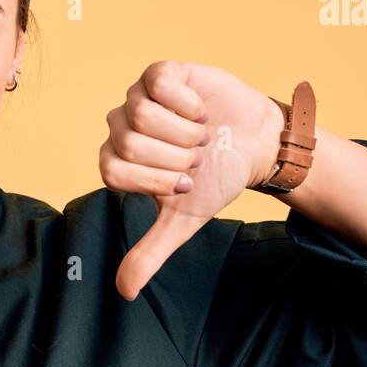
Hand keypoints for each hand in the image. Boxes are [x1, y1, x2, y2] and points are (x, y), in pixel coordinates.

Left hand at [100, 60, 284, 299]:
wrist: (254, 146)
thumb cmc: (214, 180)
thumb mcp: (183, 220)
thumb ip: (150, 251)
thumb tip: (124, 293)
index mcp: (118, 161)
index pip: (113, 171)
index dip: (152, 180)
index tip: (184, 184)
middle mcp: (121, 127)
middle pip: (128, 143)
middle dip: (173, 157)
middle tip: (196, 159)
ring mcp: (139, 97)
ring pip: (142, 113)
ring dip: (182, 132)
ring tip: (202, 137)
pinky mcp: (162, 73)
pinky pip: (158, 82)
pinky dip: (186, 103)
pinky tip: (202, 112)